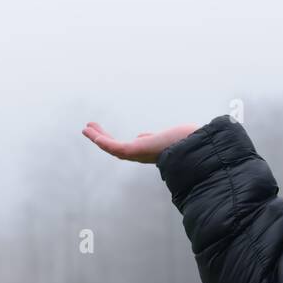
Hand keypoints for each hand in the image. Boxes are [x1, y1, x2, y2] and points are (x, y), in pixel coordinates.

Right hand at [81, 121, 200, 162]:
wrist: (196, 146)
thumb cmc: (189, 142)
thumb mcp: (169, 135)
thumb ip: (155, 138)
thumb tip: (143, 136)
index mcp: (152, 152)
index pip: (132, 148)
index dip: (120, 142)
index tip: (111, 136)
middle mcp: (143, 155)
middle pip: (118, 148)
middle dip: (104, 139)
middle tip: (92, 129)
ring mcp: (137, 155)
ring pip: (111, 147)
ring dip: (97, 137)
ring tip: (86, 127)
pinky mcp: (133, 151)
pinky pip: (111, 146)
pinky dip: (99, 138)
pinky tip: (89, 130)